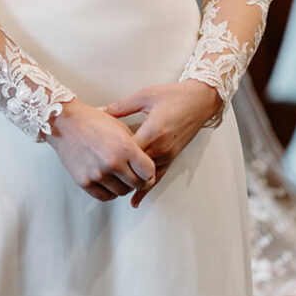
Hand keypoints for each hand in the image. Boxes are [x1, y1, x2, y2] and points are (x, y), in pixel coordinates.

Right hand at [45, 99, 155, 200]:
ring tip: (119, 176)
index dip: (150, 174)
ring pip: (122, 192)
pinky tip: (109, 182)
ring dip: (124, 186)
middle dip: (139, 181)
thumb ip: (135, 147)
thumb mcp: (120, 128)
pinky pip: (105, 196)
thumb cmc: (91, 121)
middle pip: (137, 184)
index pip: (149, 172)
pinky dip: (110, 192)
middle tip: (135, 176)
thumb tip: (144, 164)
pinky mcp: (84, 182)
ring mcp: (97, 174)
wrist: (65, 123)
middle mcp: (112, 163)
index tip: (147, 173)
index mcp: (125, 147)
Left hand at [106, 79, 221, 207]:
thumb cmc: (174, 96)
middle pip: (134, 167)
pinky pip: (157, 177)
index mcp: (152, 132)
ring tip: (110, 186)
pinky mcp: (172, 158)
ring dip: (129, 180)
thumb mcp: (145, 95)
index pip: (128, 152)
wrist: (199, 100)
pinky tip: (135, 199)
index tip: (96, 154)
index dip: (111, 154)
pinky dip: (145, 188)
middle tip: (98, 173)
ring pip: (145, 176)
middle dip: (117, 170)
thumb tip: (102, 111)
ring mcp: (168, 155)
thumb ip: (122, 106)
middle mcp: (161, 148)